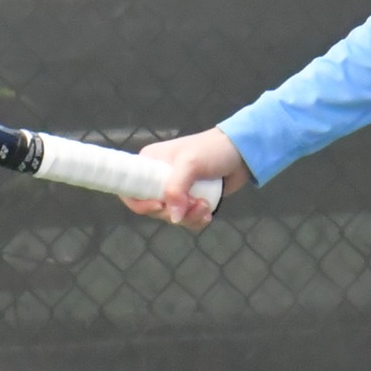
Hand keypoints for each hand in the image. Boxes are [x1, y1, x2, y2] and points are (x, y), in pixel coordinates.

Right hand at [124, 126, 252, 231]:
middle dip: (174, 212)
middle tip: (193, 203)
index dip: (140, 203)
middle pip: (152, 209)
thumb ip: (177, 189)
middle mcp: (158, 178)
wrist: (241, 153)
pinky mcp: (189, 201)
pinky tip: (208, 212)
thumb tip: (173, 216)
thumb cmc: (212, 150)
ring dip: (189, 217)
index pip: (130, 190)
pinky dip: (196, 220)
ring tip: (205, 206)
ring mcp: (174, 191)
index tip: (160, 206)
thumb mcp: (190, 163)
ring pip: (171, 217)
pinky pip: (185, 220)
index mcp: (150, 163)